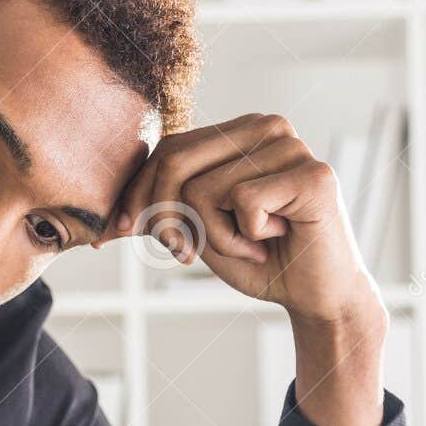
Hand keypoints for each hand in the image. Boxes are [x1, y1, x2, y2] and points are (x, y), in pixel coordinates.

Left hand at [101, 112, 381, 325]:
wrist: (316, 297)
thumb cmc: (260, 262)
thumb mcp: (197, 231)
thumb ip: (162, 207)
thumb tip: (110, 208)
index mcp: (240, 133)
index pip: (168, 149)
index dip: (137, 193)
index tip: (119, 231)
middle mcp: (266, 128)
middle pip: (175, 161)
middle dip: (165, 219)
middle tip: (187, 253)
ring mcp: (292, 146)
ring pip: (203, 188)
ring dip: (216, 237)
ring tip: (251, 245)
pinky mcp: (313, 174)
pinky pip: (241, 201)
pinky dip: (245, 238)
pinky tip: (274, 240)